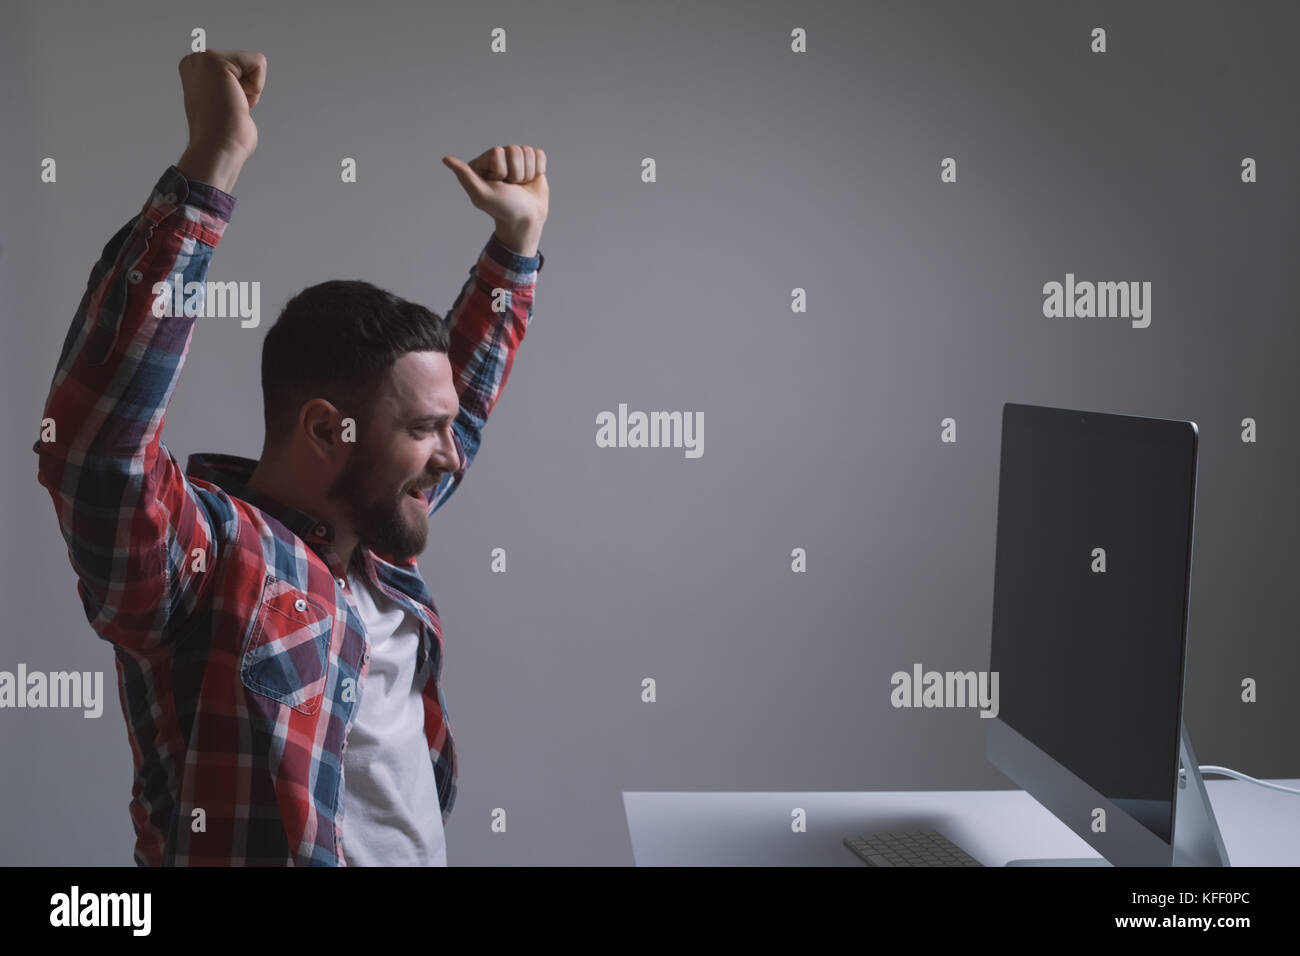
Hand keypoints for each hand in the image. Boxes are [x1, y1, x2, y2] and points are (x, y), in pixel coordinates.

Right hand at [176, 50, 266, 192]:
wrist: (217, 150)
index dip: (243, 91)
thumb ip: (229, 92)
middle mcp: (196, 61)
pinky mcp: (216, 62)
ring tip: (232, 105)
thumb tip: (236, 97)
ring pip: (254, 62)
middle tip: (230, 108)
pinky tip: (237, 101)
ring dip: (252, 90)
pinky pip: (258, 62)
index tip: (226, 108)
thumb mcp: (225, 106)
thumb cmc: (224, 138)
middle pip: (248, 62)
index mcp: (196, 71)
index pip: (240, 67)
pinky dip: (256, 87)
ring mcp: (203, 59)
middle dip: (248, 89)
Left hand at [442, 145, 548, 231]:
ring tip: (520, 187)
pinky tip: (530, 181)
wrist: (526, 220)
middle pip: (514, 150)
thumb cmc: (503, 209)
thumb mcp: (482, 195)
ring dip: (527, 174)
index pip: (498, 152)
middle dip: (516, 173)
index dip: (502, 171)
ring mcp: (514, 160)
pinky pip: (538, 155)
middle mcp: (497, 159)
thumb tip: (445, 159)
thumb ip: (465, 175)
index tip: (498, 186)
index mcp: (482, 164)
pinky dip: (538, 170)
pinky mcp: (530, 162)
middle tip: (511, 188)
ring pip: (527, 152)